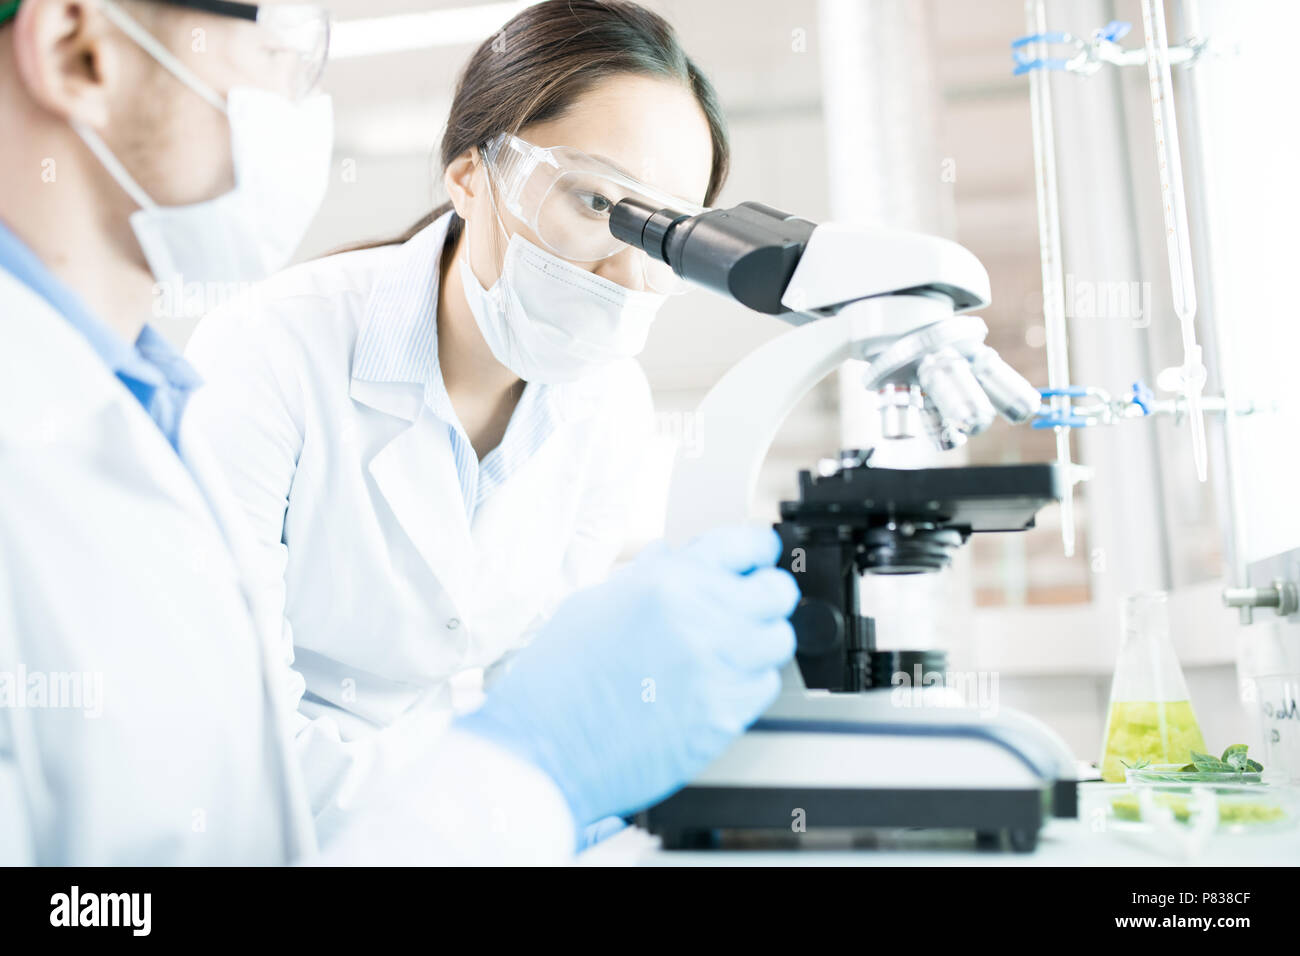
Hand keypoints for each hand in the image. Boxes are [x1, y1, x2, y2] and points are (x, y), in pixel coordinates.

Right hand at [455, 525, 797, 830]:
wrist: (545, 749)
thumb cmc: (557, 681)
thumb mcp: (593, 603)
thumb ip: (645, 575)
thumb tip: (673, 555)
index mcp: (666, 582)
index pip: (748, 544)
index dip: (755, 551)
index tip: (755, 559)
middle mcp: (700, 618)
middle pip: (779, 591)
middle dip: (763, 595)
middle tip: (742, 607)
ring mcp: (717, 669)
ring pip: (779, 640)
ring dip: (758, 642)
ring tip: (723, 651)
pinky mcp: (724, 716)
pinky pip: (764, 687)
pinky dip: (747, 684)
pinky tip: (713, 687)